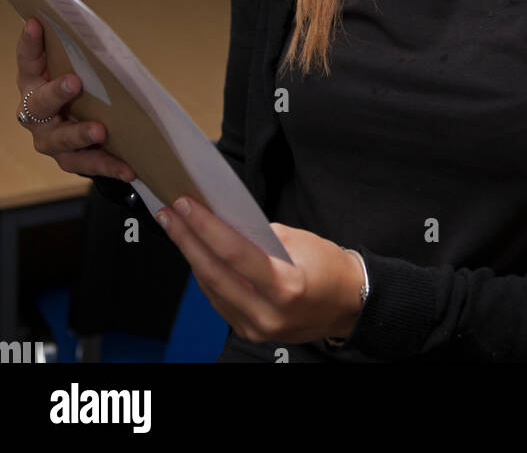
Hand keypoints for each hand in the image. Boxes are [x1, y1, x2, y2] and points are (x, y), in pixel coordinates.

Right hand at [15, 17, 134, 182]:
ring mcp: (49, 139)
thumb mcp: (79, 69)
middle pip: (40, 104)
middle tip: (74, 82)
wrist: (87, 131)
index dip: (29, 43)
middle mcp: (35, 114)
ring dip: (81, 134)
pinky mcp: (68, 159)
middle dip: (56, 92)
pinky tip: (128, 168)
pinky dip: (108, 166)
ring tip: (101, 130)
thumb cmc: (82, 89)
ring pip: (61, 139)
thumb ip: (83, 54)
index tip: (36, 22)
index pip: (28, 60)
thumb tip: (97, 30)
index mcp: (34, 83)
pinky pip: (87, 164)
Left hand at [155, 196, 364, 344]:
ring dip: (191, 256)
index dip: (206, 228)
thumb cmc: (329, 268)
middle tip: (169, 214)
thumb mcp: (300, 241)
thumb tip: (224, 221)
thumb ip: (260, 235)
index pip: (235, 254)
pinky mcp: (249, 331)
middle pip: (214, 273)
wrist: (347, 305)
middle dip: (187, 240)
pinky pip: (219, 300)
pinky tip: (196, 253)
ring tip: (176, 228)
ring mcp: (256, 328)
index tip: (186, 206)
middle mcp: (268, 313)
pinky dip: (205, 274)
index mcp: (286, 287)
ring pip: (211, 288)